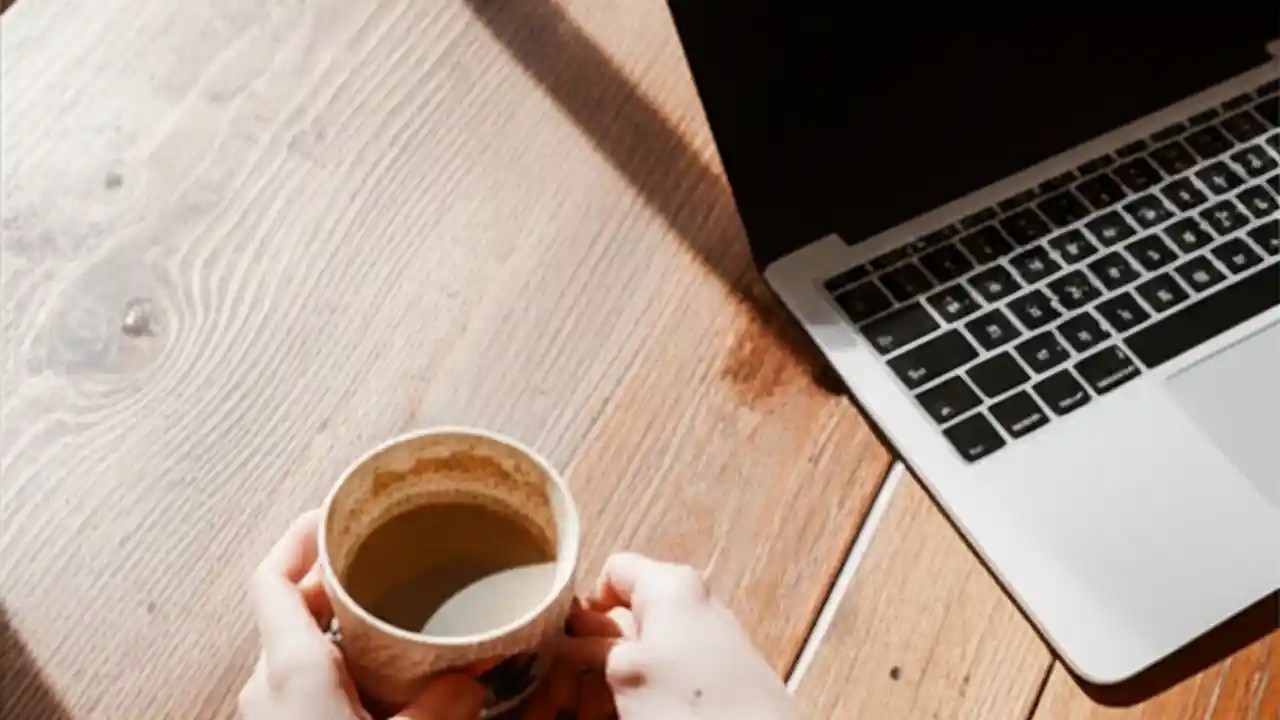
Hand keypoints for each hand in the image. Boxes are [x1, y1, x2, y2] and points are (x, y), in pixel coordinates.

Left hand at [239, 510, 483, 719]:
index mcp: (290, 668)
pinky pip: (303, 680)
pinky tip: (379, 672)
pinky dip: (337, 660)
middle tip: (383, 557)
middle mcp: (266, 685)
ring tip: (389, 611)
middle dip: (335, 578)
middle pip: (290, 608)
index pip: (271, 580)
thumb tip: (471, 681)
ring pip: (297, 646)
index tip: (335, 512)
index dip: (298, 538)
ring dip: (338, 623)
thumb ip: (438, 706)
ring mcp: (270, 710)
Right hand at [561, 553, 793, 719]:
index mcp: (671, 585)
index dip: (586, 603)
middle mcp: (692, 605)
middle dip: (594, 649)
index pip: (613, 571)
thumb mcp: (625, 670)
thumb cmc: (693, 702)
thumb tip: (572, 635)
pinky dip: (641, 693)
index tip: (568, 639)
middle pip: (625, 616)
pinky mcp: (717, 679)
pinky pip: (664, 676)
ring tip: (598, 708)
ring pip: (641, 652)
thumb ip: (594, 645)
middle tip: (570, 685)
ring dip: (612, 679)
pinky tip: (632, 713)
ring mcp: (706, 643)